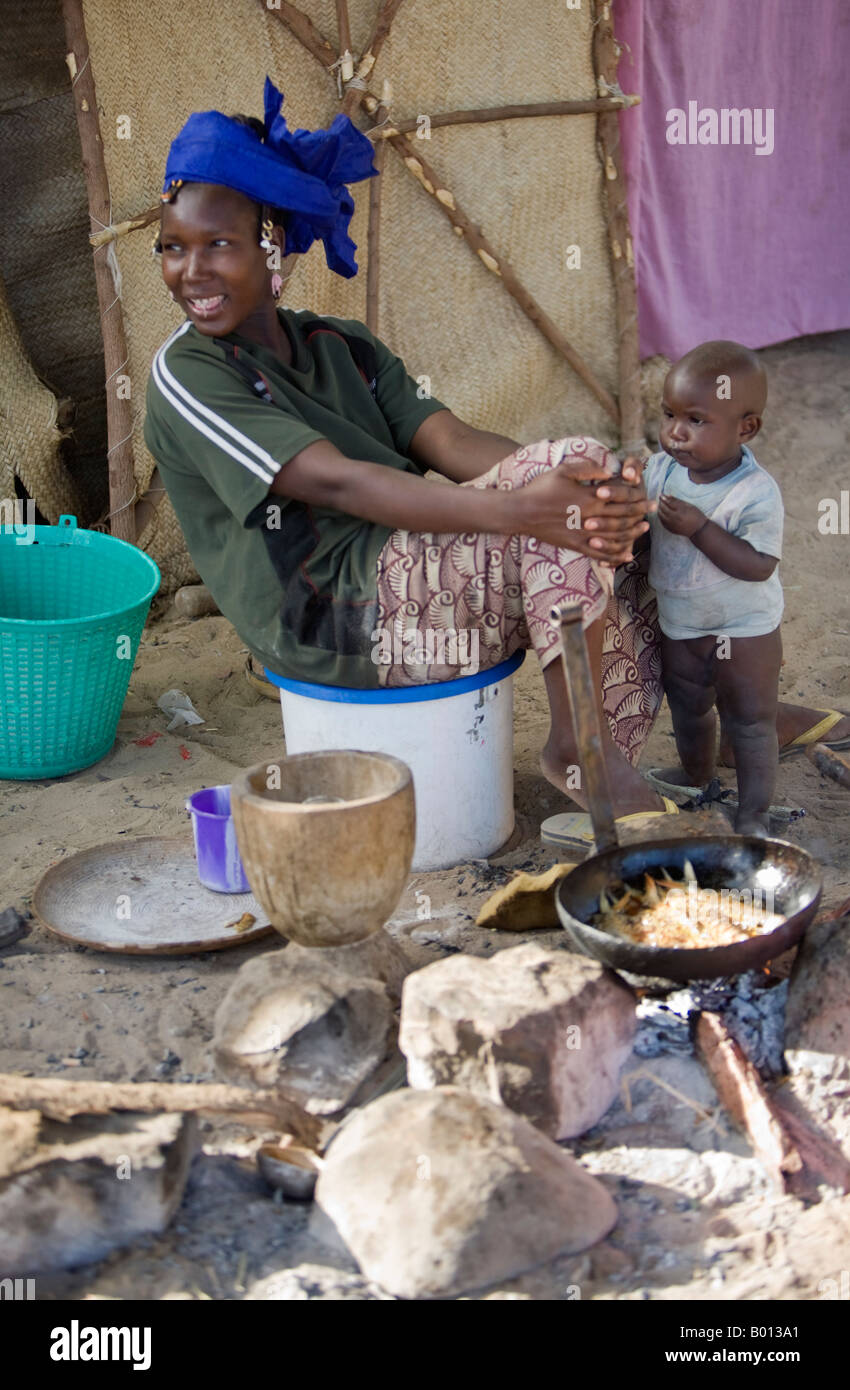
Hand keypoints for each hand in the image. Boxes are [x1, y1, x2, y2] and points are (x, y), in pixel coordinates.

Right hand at [513, 454, 649, 564]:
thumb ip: (587, 468)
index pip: (620, 499)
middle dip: (639, 514)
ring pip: (614, 536)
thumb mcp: (563, 471)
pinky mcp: (574, 545)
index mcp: (588, 497)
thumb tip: (608, 471)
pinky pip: (598, 553)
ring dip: (632, 533)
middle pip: (621, 517)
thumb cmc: (540, 488)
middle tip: (653, 510)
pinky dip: (613, 555)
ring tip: (643, 530)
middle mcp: (589, 517)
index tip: (649, 497)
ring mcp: (582, 534)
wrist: (521, 512)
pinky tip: (625, 556)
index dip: (637, 498)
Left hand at [657, 494, 706, 537]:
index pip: (669, 503)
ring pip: (661, 516)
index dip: (664, 498)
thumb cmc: (696, 515)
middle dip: (661, 503)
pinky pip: (662, 522)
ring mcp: (672, 525)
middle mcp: (675, 519)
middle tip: (661, 500)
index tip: (661, 495)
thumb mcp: (689, 506)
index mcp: (680, 512)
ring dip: (659, 510)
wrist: (698, 530)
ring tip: (661, 506)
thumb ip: (678, 501)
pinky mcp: (671, 529)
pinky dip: (661, 516)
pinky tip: (663, 513)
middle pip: (663, 509)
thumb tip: (668, 496)